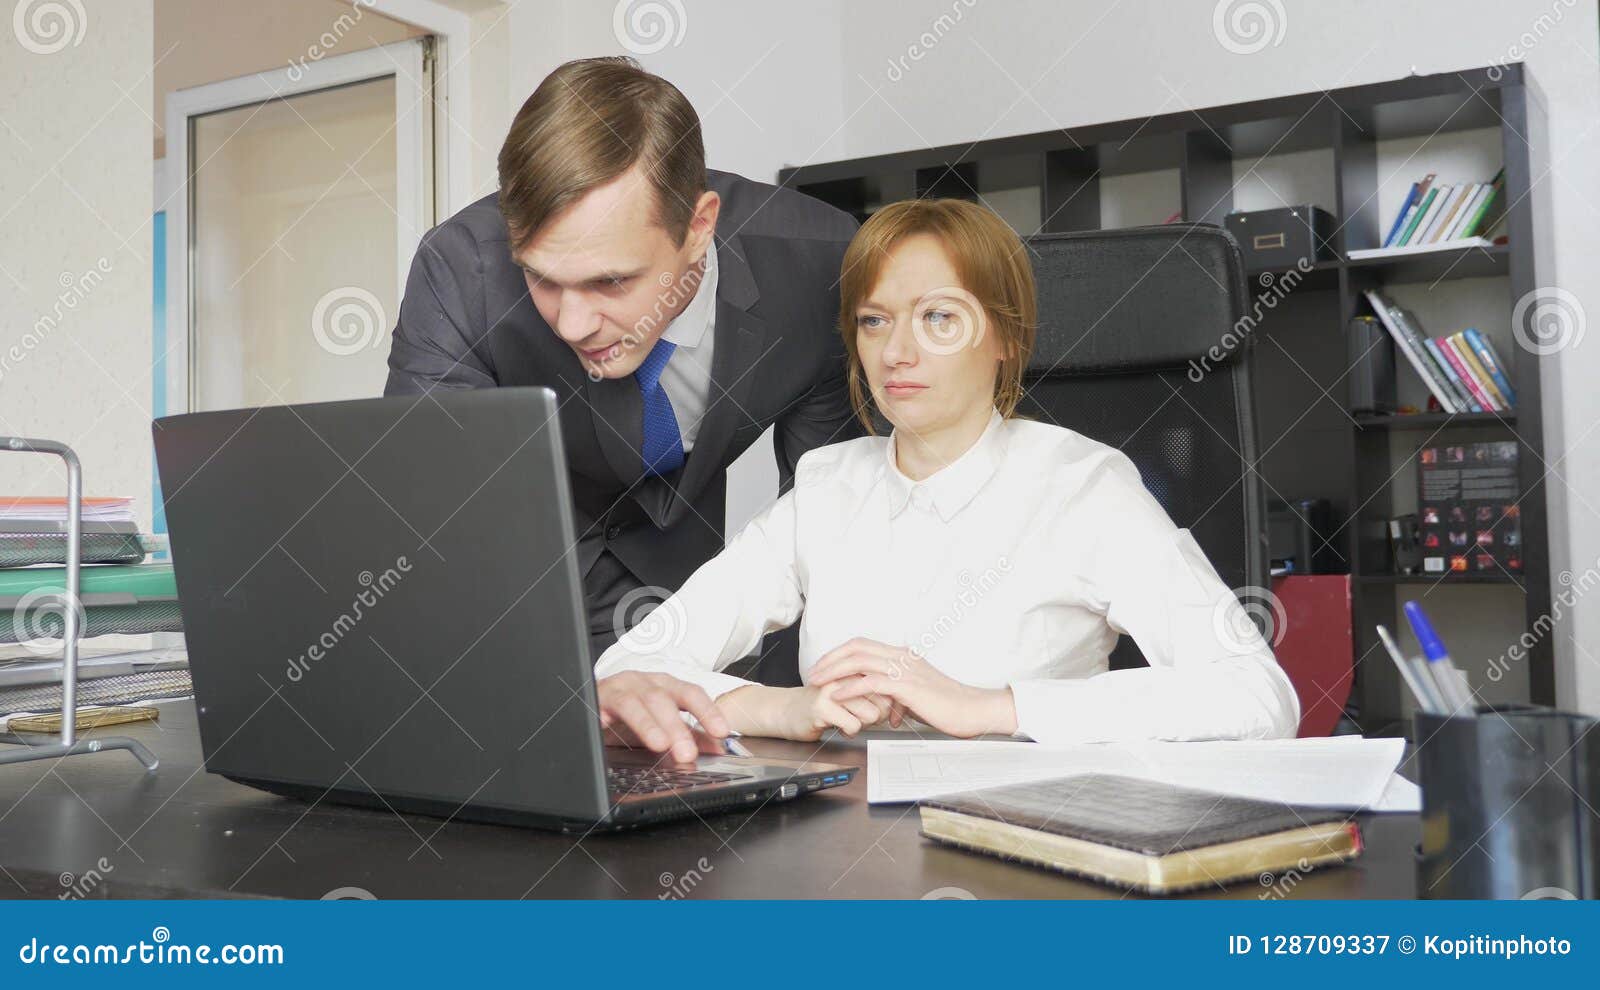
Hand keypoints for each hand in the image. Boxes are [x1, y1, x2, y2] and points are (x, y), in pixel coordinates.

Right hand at [594, 671, 730, 763]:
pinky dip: (613, 718)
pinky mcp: (599, 697)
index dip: (707, 711)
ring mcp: (621, 687)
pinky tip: (616, 729)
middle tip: (687, 754)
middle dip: (677, 727)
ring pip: (637, 702)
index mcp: (665, 686)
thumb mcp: (663, 727)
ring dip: (649, 724)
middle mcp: (644, 682)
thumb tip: (716, 747)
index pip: (691, 693)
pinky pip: (608, 706)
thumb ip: (690, 735)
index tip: (721, 731)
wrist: (593, 706)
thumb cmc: (631, 715)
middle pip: (664, 699)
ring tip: (660, 745)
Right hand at [719, 681, 894, 741]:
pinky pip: (853, 726)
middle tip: (863, 717)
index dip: (891, 703)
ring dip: (864, 724)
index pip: (889, 684)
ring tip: (849, 720)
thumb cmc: (827, 703)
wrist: (790, 711)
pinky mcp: (822, 706)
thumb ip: (878, 690)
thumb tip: (902, 701)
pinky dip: (850, 732)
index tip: (881, 710)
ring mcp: (833, 688)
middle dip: (879, 716)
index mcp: (855, 666)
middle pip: (884, 700)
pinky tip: (840, 727)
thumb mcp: (855, 692)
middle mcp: (845, 673)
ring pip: (871, 715)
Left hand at [808, 638, 1017, 737]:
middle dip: (831, 658)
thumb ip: (899, 699)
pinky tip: (837, 694)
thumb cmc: (949, 707)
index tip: (825, 665)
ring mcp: (905, 670)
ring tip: (818, 681)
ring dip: (834, 670)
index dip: (840, 653)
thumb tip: (887, 711)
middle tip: (813, 672)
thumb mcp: (918, 699)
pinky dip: (850, 687)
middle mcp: (903, 657)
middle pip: (857, 647)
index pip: (864, 645)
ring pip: (860, 660)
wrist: (973, 710)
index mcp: (904, 656)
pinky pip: (871, 682)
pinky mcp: (908, 687)